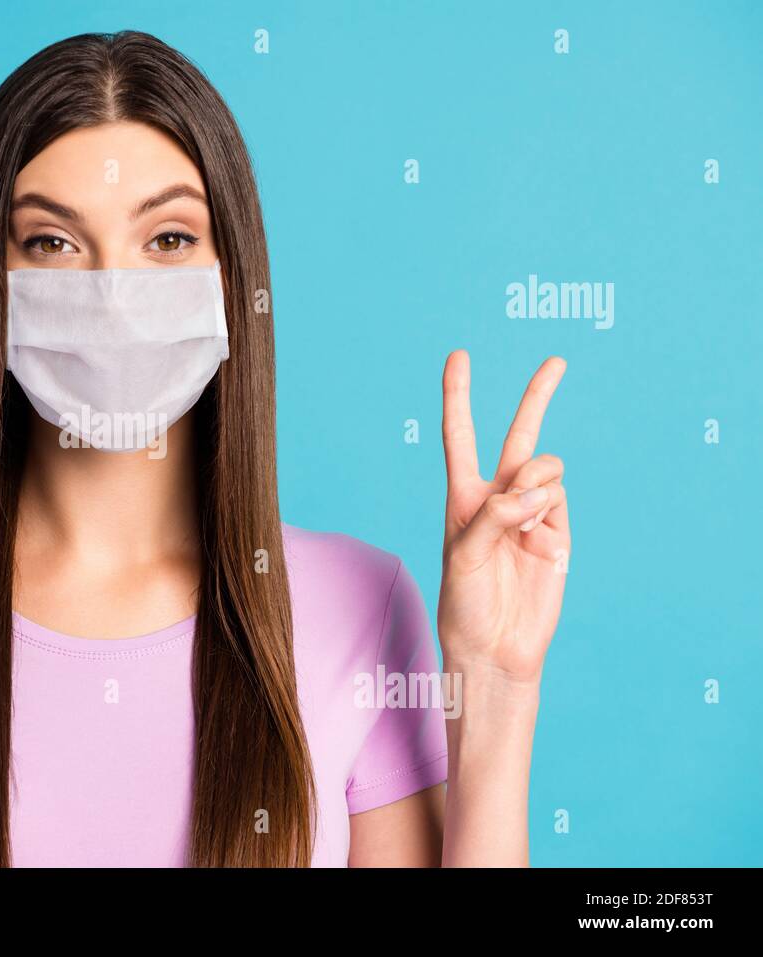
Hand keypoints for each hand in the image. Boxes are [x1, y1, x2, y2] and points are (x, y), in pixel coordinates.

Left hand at [436, 350, 569, 687]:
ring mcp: (533, 514)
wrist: (497, 647)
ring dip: (534, 485)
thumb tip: (535, 492)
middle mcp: (498, 499)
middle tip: (557, 360)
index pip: (459, 437)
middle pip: (519, 436)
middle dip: (537, 397)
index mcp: (462, 498)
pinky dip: (548, 507)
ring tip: (521, 522)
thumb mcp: (463, 556)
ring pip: (544, 469)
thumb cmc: (465, 603)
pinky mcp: (559, 531)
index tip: (459, 356)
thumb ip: (494, 516)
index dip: (458, 397)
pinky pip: (559, 497)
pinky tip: (539, 539)